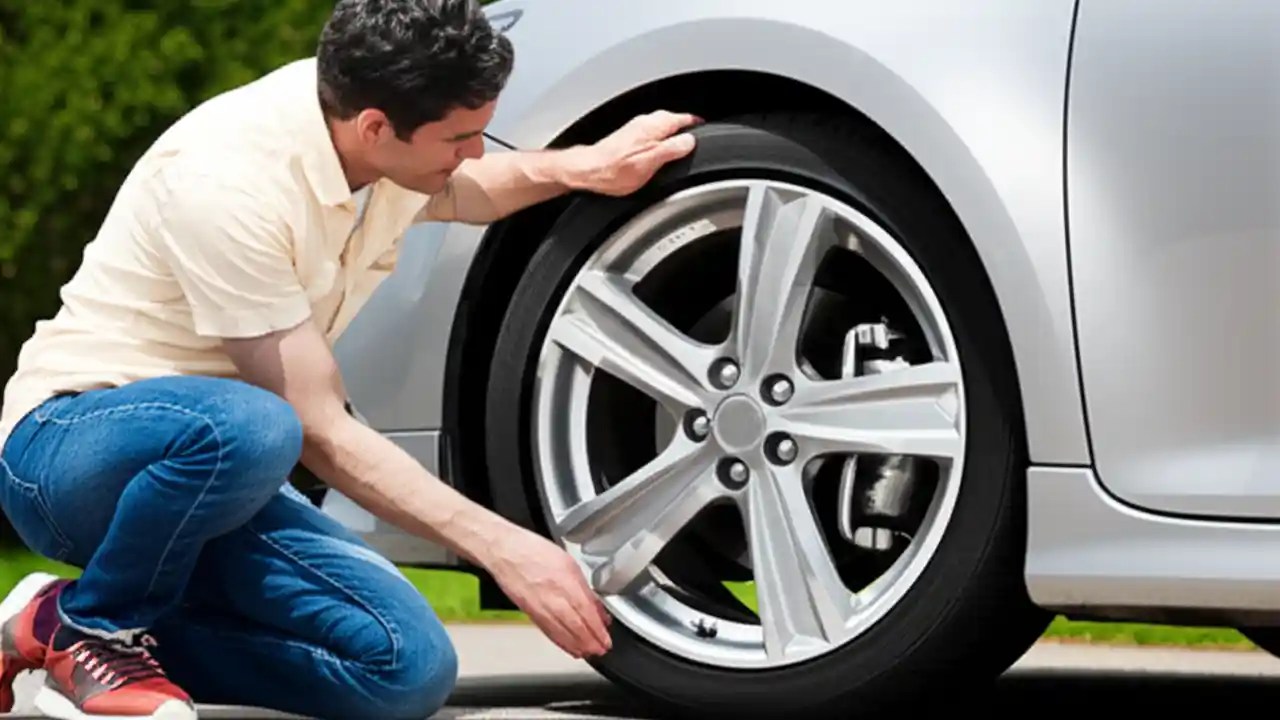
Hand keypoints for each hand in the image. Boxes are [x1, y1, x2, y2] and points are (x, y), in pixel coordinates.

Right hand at [484, 526, 612, 658]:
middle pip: (576, 625)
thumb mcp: (568, 563)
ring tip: (589, 653)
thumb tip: (597, 607)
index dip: (598, 628)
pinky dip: (561, 641)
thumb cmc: (534, 551)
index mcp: (566, 580)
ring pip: (562, 631)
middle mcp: (553, 595)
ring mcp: (540, 605)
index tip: (607, 638)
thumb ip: (584, 588)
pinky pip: (548, 630)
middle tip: (602, 650)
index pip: (586, 610)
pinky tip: (569, 647)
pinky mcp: (530, 612)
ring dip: (577, 645)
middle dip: (591, 641)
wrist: (505, 552)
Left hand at [568, 110, 700, 195]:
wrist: (587, 171)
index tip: (705, 131)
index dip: (697, 126)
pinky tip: (658, 154)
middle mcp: (644, 122)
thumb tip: (690, 141)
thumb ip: (674, 148)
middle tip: (695, 141)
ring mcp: (635, 129)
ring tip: (679, 148)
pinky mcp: (627, 138)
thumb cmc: (615, 169)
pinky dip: (658, 142)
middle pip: (673, 122)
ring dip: (671, 136)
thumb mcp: (652, 161)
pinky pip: (651, 136)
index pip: (684, 119)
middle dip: (685, 130)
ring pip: (661, 128)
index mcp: (654, 125)